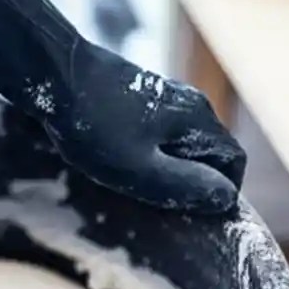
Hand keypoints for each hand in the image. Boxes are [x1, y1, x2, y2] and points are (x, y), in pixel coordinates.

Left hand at [38, 42, 244, 211]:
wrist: (54, 76)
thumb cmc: (95, 126)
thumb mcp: (141, 168)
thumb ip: (186, 184)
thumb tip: (227, 198)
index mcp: (198, 119)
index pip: (234, 161)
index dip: (222, 191)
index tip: (197, 213)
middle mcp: (190, 104)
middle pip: (210, 153)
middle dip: (195, 181)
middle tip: (164, 205)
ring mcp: (165, 98)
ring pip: (184, 144)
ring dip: (171, 169)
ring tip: (140, 186)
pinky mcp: (141, 97)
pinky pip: (161, 134)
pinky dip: (153, 154)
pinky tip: (122, 163)